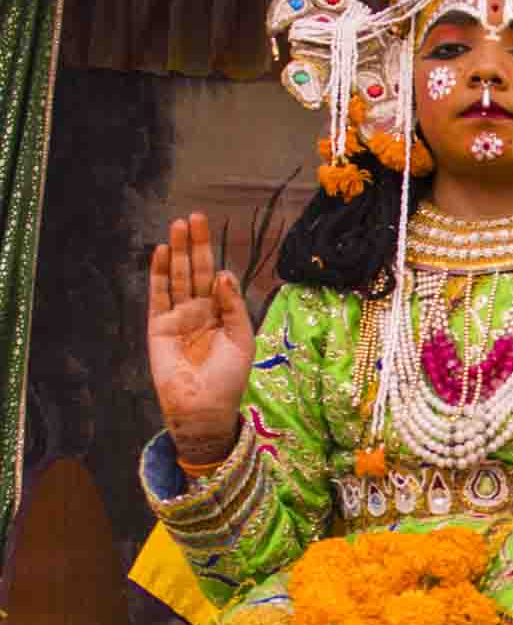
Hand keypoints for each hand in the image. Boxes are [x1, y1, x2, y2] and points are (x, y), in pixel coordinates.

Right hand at [147, 213, 254, 463]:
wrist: (204, 408)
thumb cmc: (229, 378)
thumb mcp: (242, 340)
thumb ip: (234, 306)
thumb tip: (224, 274)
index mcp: (222, 314)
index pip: (217, 278)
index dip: (214, 255)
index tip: (214, 232)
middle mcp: (199, 311)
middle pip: (196, 271)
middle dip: (195, 244)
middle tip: (195, 217)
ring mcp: (178, 317)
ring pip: (177, 278)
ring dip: (177, 253)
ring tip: (177, 226)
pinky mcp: (159, 327)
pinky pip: (158, 296)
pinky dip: (159, 275)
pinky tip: (161, 253)